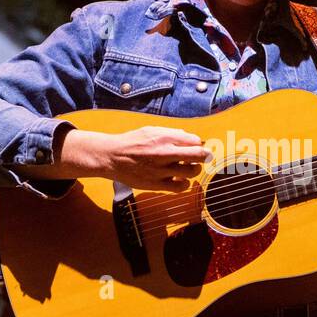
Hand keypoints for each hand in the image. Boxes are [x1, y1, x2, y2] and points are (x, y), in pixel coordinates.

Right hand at [77, 126, 211, 190]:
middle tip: (203, 158)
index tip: (197, 147)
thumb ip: (172, 133)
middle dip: (204, 156)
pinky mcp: (156, 184)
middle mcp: (164, 153)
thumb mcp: (151, 130)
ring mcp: (161, 170)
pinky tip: (180, 180)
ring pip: (191, 172)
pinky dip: (184, 184)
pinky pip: (180, 187)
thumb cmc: (132, 142)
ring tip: (187, 168)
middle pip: (198, 155)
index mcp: (164, 137)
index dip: (199, 145)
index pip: (195, 141)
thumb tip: (190, 137)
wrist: (112, 156)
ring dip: (194, 170)